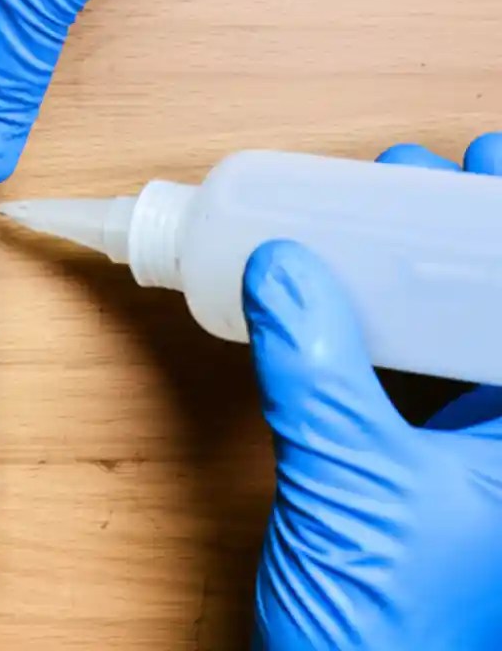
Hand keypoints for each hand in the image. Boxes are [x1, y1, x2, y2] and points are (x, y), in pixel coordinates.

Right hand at [244, 133, 501, 649]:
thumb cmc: (387, 633)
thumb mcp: (354, 486)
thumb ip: (317, 372)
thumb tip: (286, 269)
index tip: (482, 163)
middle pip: (492, 315)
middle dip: (461, 236)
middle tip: (417, 180)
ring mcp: (466, 465)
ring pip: (453, 344)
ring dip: (410, 281)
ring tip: (369, 224)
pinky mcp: (410, 481)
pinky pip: (402, 385)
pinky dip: (368, 337)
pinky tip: (330, 307)